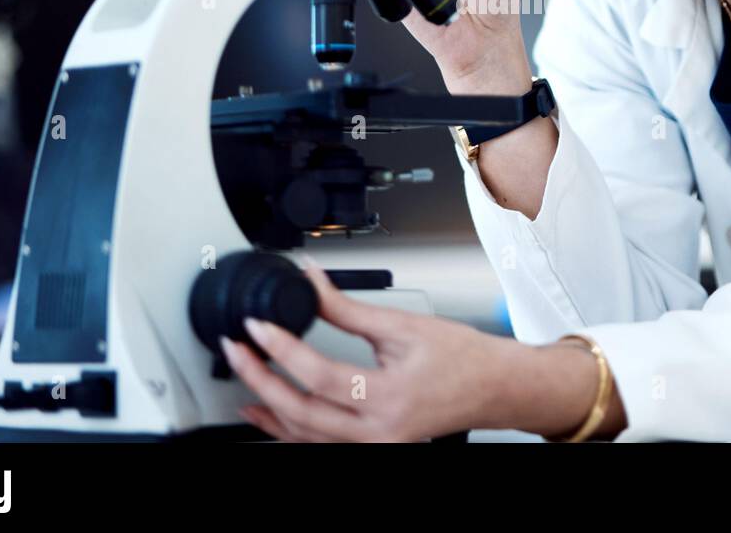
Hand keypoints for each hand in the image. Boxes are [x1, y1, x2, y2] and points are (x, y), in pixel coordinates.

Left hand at [221, 257, 522, 441]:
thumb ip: (348, 307)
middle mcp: (379, 431)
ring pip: (304, 436)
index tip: (257, 326)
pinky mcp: (372, 448)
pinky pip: (319, 444)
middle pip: (301, 413)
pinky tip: (267, 412)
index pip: (319, 374)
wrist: (493, 387)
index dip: (281, 348)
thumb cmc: (462, 357)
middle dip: (260, 379)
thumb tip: (312, 280)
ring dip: (268, 408)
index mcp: (389, 396)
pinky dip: (288, 429)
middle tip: (237, 350)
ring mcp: (375, 446)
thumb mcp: (403, 324)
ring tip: (242, 377)